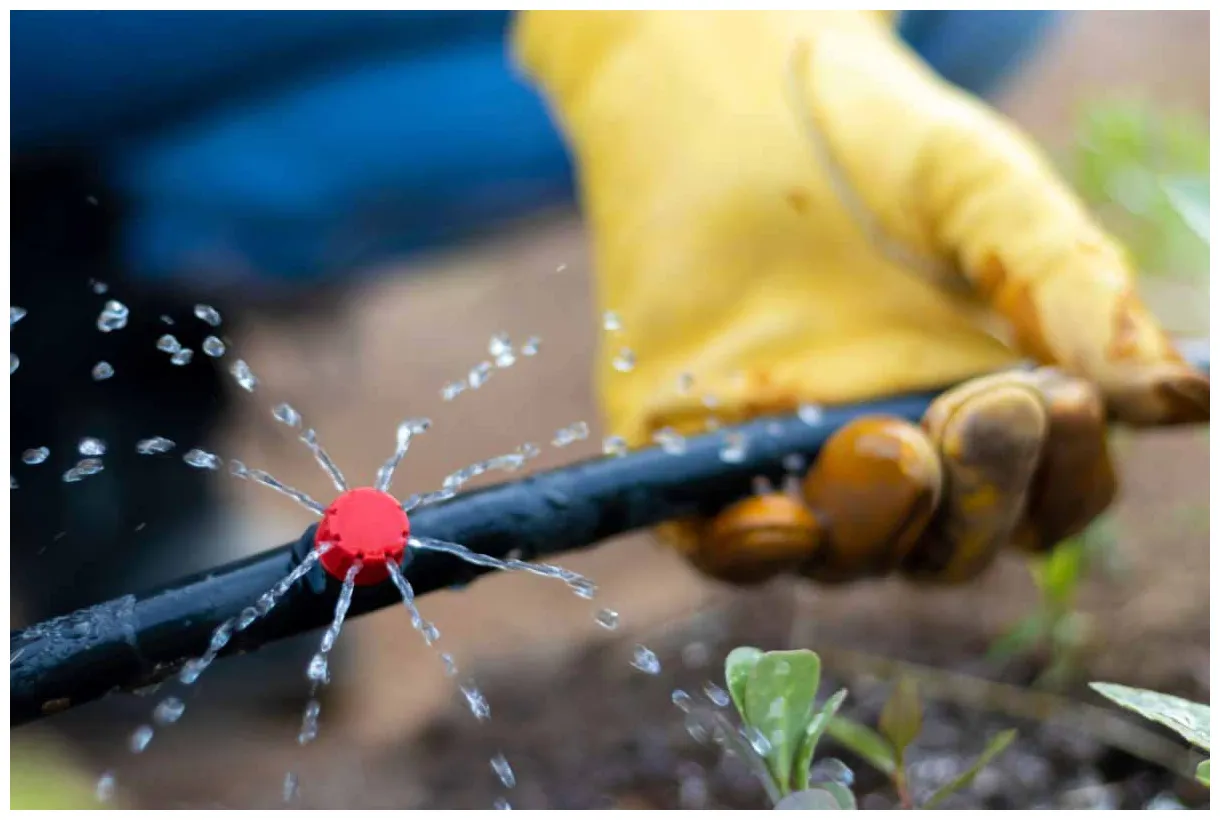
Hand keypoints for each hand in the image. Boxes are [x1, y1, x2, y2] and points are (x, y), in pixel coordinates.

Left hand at [514, 11, 1207, 583]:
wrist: (735, 104)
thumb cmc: (876, 152)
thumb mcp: (987, 199)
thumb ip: (1068, 289)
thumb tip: (1177, 399)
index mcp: (979, 413)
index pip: (1039, 501)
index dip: (1058, 479)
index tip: (1059, 400)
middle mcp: (892, 457)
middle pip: (947, 546)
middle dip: (977, 498)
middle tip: (983, 411)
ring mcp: (790, 460)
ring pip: (845, 551)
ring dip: (878, 522)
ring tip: (896, 444)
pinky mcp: (693, 448)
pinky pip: (716, 540)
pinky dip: (748, 548)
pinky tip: (778, 522)